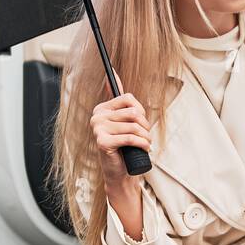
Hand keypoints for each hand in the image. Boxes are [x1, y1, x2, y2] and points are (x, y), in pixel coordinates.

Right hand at [90, 69, 151, 192]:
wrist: (120, 172)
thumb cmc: (125, 147)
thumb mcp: (125, 123)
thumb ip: (120, 102)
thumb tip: (112, 71)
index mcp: (102, 109)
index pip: (128, 97)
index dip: (141, 110)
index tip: (142, 121)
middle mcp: (97, 116)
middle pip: (133, 112)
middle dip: (145, 125)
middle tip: (146, 135)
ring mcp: (98, 129)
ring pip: (134, 126)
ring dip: (146, 136)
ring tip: (146, 144)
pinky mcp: (102, 142)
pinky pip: (130, 138)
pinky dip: (142, 144)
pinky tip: (145, 148)